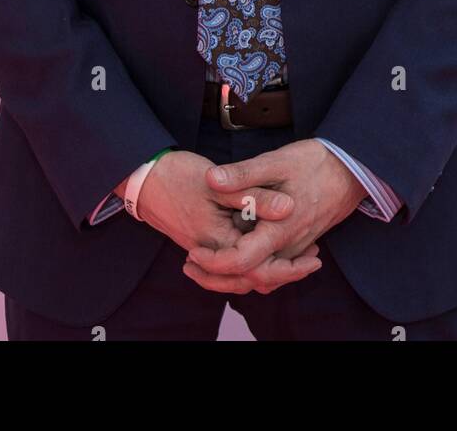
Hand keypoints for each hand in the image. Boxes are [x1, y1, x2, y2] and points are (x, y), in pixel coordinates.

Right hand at [127, 150, 322, 289]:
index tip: (314, 257)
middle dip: (285, 273)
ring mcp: (205, 251)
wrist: (142, 178)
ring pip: (241, 276)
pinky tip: (264, 248)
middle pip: (253, 278)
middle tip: (312, 262)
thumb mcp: (218, 183)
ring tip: (295, 259)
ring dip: (269, 269)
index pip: (260, 267)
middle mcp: (212, 253)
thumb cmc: (177, 176)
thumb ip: (253, 196)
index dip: (290, 267)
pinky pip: (231, 265)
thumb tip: (289, 206)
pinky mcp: (202, 243)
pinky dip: (251, 263)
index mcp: (218, 241)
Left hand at [182, 140, 365, 294]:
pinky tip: (241, 252)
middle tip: (192, 263)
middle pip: (250, 278)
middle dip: (218, 277)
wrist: (353, 169)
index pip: (241, 261)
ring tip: (209, 261)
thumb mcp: (276, 162)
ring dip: (235, 273)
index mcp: (279, 229)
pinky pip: (275, 266)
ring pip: (264, 275)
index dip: (213, 262)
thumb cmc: (316, 163)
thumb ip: (243, 174)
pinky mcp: (301, 243)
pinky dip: (255, 266)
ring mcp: (296, 247)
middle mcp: (288, 245)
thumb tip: (211, 180)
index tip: (193, 252)